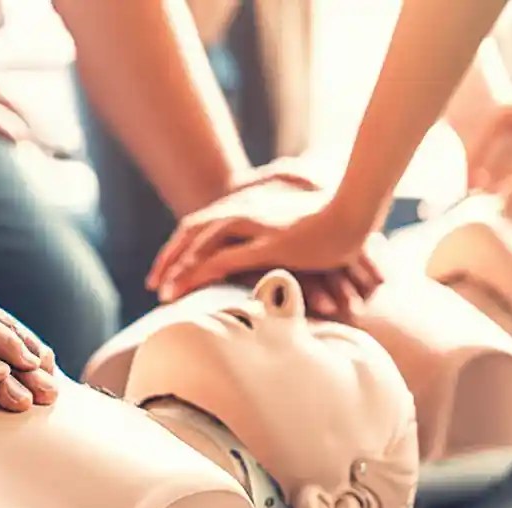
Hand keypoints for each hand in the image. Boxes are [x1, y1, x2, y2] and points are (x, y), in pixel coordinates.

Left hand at [148, 183, 383, 317]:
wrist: (358, 214)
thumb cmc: (328, 231)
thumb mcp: (291, 241)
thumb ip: (269, 251)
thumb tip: (260, 269)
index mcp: (248, 210)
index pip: (201, 226)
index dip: (180, 248)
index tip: (165, 271)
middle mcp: (246, 213)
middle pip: (192, 232)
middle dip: (169, 258)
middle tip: (152, 283)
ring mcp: (256, 226)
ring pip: (202, 244)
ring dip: (179, 268)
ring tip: (163, 292)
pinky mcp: (268, 244)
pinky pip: (223, 259)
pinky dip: (199, 272)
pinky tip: (185, 288)